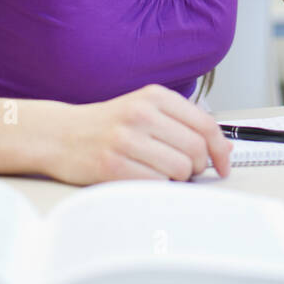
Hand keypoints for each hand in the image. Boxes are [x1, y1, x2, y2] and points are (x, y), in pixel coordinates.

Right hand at [49, 84, 232, 184]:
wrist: (60, 134)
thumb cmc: (108, 125)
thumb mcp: (146, 110)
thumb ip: (183, 123)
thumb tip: (223, 147)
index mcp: (155, 96)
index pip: (205, 124)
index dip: (220, 150)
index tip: (223, 164)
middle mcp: (141, 113)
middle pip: (196, 150)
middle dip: (197, 167)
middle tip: (185, 170)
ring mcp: (125, 139)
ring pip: (179, 170)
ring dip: (177, 179)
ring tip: (161, 172)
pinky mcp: (112, 165)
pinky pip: (155, 184)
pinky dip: (157, 188)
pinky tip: (145, 178)